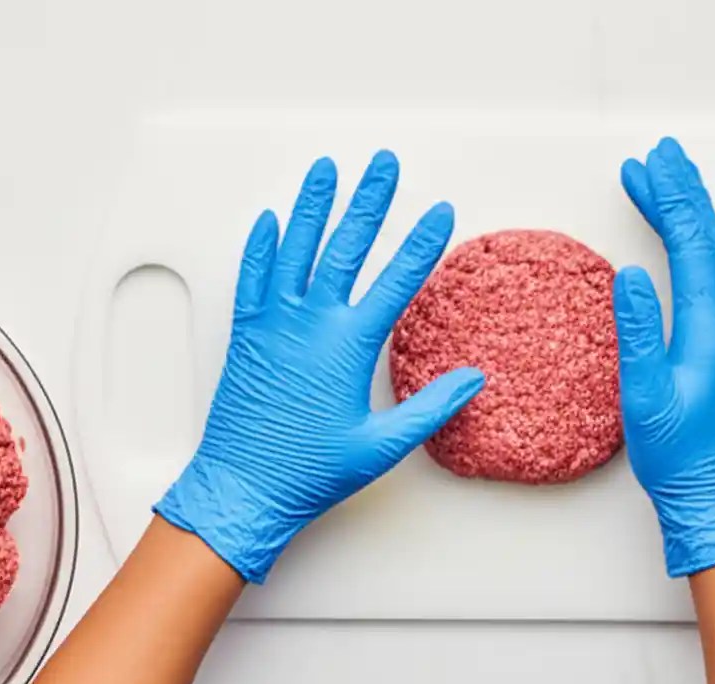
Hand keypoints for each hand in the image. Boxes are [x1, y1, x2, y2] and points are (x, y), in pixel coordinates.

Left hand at [155, 151, 484, 582]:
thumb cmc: (309, 472)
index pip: (396, 280)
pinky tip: (271, 220)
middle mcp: (310, 324)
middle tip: (384, 164)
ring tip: (326, 168)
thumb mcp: (381, 447)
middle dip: (369, 200)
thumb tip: (472, 380)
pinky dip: (261, 245)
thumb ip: (429, 408)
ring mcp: (273, 324)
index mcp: (348, 346)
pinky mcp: (246, 334)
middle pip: (346, 246)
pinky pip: (253, 277)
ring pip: (295, 248)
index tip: (441, 212)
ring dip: (313, 205)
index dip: (422, 244)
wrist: (242, 488)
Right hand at [614, 138, 714, 576]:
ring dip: (690, 215)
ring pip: (714, 254)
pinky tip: (682, 238)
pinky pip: (714, 274)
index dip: (669, 200)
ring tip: (665, 183)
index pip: (691, 244)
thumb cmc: (679, 454)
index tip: (649, 165)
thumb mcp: (645, 393)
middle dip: (683, 192)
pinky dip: (694, 244)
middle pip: (708, 238)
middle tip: (660, 155)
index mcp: (714, 326)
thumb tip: (630, 275)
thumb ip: (638, 330)